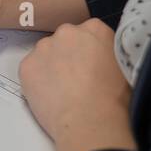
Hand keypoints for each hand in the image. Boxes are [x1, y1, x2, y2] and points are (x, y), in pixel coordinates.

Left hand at [19, 18, 136, 150]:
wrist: (90, 122)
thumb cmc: (115, 99)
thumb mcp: (125, 67)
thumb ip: (110, 52)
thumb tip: (104, 56)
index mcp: (95, 29)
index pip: (90, 32)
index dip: (90, 51)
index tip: (92, 65)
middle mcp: (67, 32)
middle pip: (65, 40)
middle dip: (69, 55)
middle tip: (77, 78)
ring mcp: (43, 47)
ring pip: (46, 54)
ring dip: (51, 66)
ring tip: (63, 90)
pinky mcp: (26, 65)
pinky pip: (31, 69)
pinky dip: (37, 80)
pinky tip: (50, 95)